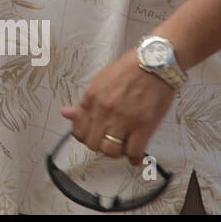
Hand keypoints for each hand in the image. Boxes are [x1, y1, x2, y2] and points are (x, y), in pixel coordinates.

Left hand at [61, 50, 175, 164]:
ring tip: (122, 148)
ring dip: (116, 153)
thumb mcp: (100, 82)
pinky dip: (134, 158)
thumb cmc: (129, 70)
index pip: (78, 130)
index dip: (85, 138)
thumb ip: (84, 102)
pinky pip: (134, 151)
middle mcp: (104, 110)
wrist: (154, 63)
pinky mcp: (143, 125)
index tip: (93, 137)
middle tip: (108, 143)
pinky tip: (135, 156)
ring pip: (110, 151)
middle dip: (100, 147)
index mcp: (91, 99)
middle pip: (92, 143)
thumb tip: (66, 113)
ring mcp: (123, 119)